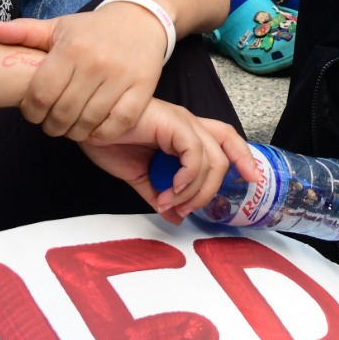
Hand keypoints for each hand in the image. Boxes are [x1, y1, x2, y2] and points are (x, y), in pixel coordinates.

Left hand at [0, 0, 172, 142]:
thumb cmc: (92, 30)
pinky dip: (101, 133)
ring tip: (69, 127)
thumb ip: (23, 32)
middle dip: (51, 126)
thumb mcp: (58, 26)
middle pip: (63, 113)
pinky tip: (92, 128)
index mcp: (71, 48)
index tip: (32, 112)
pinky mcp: (142, 89)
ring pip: (88, 122)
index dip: (31, 111)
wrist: (140, 20)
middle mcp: (96, 63)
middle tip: (50, 124)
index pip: (41, 93)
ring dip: (73, 132)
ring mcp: (121, 77)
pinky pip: (117, 124)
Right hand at [78, 99, 248, 223]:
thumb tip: (175, 217)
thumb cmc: (109, 142)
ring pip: (212, 160)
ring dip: (194, 191)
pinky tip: (169, 190)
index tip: (253, 180)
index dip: (243, 157)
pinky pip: (195, 153)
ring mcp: (182, 121)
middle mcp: (188, 124)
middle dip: (213, 189)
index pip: (226, 140)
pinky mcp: (172, 122)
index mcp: (185, 134)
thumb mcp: (140, 177)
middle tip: (191, 210)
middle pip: (223, 156)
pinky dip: (187, 178)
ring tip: (169, 202)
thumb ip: (161, 195)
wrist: (86, 127)